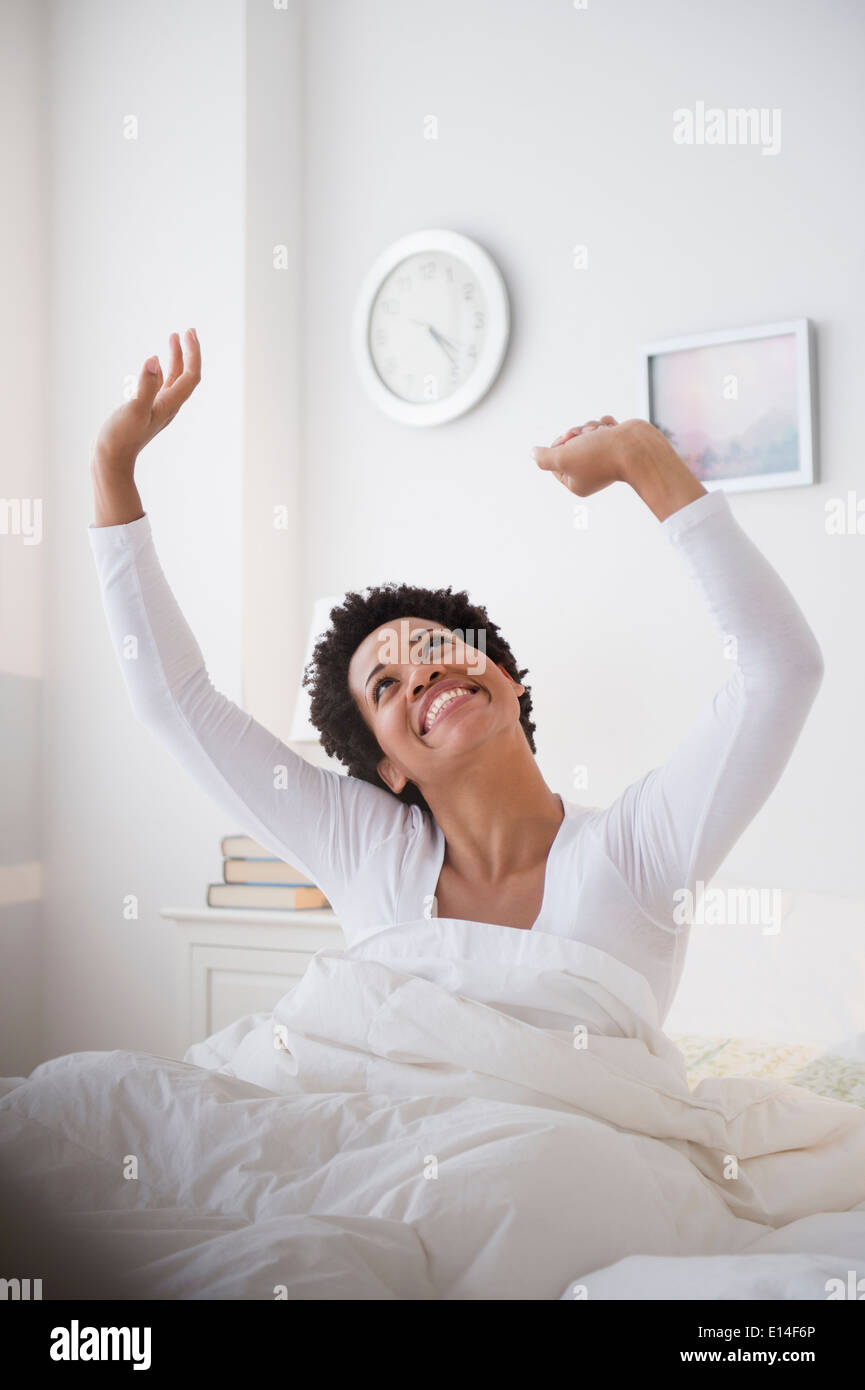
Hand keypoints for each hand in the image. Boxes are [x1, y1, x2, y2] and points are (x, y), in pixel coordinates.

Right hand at [92, 329, 201, 470]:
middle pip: (186, 375)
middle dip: (189, 352)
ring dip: (176, 358)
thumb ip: (144, 385)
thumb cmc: (120, 437)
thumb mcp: (133, 409)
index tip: (188, 333)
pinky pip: (159, 387)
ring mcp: (157, 409)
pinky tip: (155, 364)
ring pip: (173, 379)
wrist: (110, 460)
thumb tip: (153, 359)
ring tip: (173, 338)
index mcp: (169, 404)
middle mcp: (168, 406)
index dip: (193, 354)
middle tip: (188, 330)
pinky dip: (160, 371)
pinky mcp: (145, 411)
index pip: (191, 375)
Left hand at [531, 416, 626, 496]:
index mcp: (576, 483)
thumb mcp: (563, 458)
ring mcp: (604, 458)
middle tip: (585, 434)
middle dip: (576, 434)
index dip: (558, 445)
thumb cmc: (601, 455)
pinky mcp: (616, 445)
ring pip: (585, 433)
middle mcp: (590, 473)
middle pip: (570, 444)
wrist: (637, 447)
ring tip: (602, 433)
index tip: (568, 442)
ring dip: (591, 427)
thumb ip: (544, 458)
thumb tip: (534, 453)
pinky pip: (602, 428)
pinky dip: (605, 425)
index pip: (554, 459)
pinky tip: (612, 429)